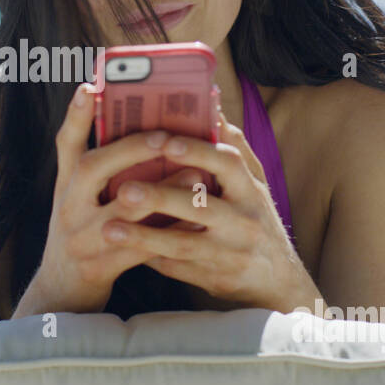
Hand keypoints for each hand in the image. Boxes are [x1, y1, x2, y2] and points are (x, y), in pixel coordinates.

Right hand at [16, 82, 186, 315]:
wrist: (62, 297)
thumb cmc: (81, 236)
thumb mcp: (78, 200)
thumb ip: (100, 170)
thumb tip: (141, 132)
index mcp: (64, 186)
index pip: (65, 144)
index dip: (76, 116)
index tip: (91, 86)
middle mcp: (67, 207)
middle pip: (92, 169)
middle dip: (131, 149)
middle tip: (165, 134)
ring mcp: (82, 238)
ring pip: (124, 208)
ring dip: (161, 189)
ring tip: (194, 173)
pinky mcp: (100, 266)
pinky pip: (141, 246)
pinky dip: (169, 232)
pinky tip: (195, 220)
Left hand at [100, 109, 318, 311]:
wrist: (277, 281)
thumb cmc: (255, 219)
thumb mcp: (254, 184)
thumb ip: (233, 147)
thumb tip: (212, 104)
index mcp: (251, 190)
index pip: (228, 164)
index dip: (198, 151)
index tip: (167, 141)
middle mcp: (243, 221)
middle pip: (200, 207)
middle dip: (161, 198)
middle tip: (123, 190)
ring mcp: (229, 254)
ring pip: (183, 244)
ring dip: (144, 236)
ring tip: (108, 229)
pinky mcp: (215, 279)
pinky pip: (178, 269)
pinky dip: (150, 258)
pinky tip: (122, 250)